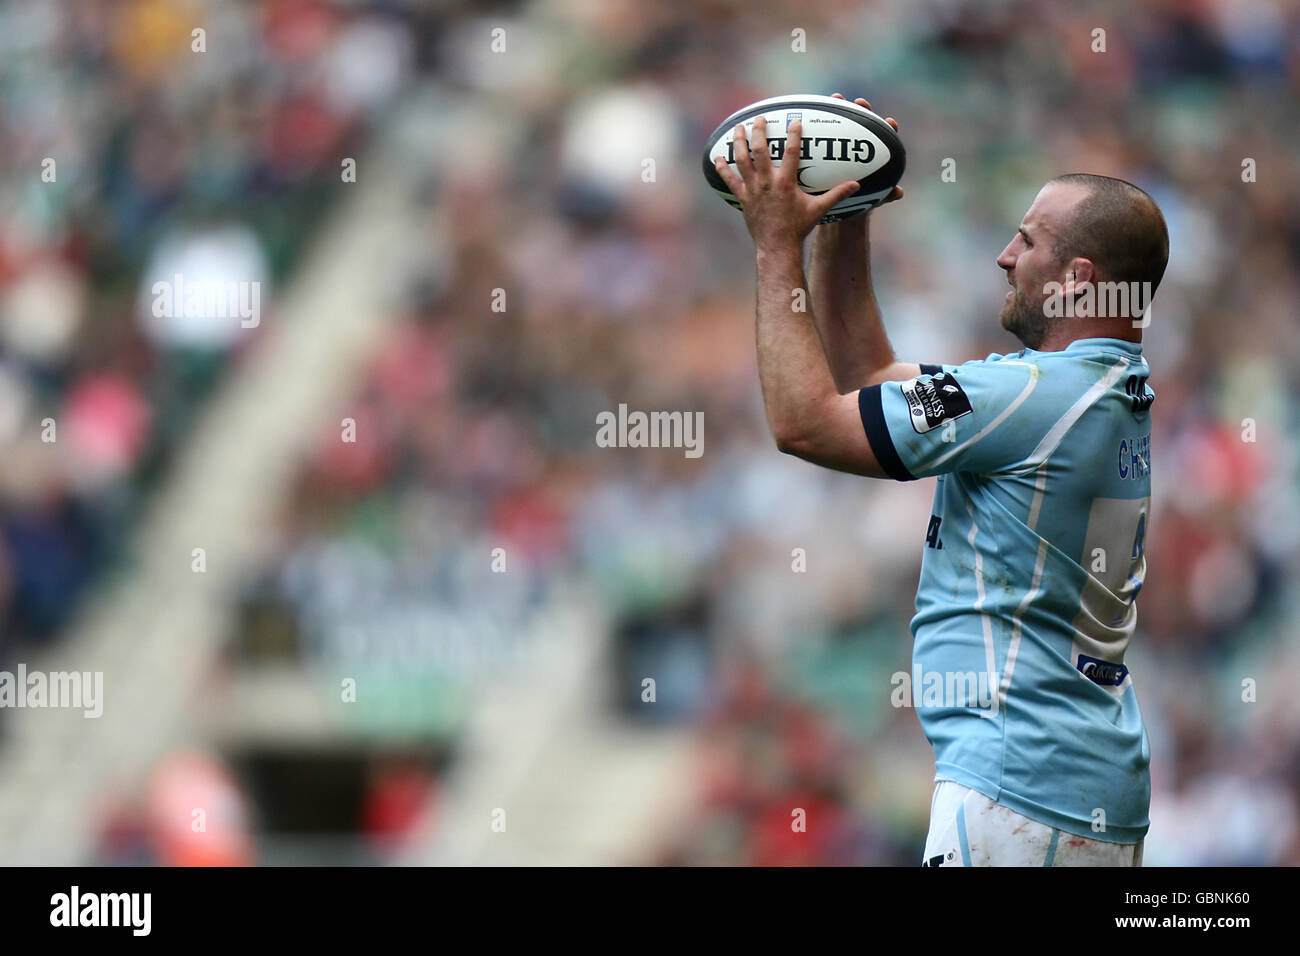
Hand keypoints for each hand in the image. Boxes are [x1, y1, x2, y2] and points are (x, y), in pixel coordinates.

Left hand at [712, 114, 860, 253]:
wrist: (777, 247)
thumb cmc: (798, 228)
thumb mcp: (818, 209)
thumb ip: (836, 194)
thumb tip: (856, 185)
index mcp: (786, 183)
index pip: (791, 152)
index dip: (794, 134)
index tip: (794, 120)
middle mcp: (767, 183)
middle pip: (760, 151)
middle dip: (758, 131)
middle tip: (759, 118)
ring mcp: (753, 190)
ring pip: (742, 161)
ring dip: (739, 142)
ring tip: (738, 127)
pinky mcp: (743, 198)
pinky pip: (730, 180)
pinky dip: (723, 168)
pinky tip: (717, 157)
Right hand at [829, 93, 903, 208]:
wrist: (839, 206)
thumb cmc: (860, 202)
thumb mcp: (873, 200)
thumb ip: (886, 196)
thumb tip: (898, 192)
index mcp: (874, 154)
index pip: (885, 136)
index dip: (888, 127)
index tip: (889, 122)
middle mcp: (860, 144)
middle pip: (864, 122)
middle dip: (863, 109)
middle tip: (859, 103)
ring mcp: (843, 143)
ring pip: (843, 122)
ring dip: (840, 107)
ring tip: (835, 97)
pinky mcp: (827, 148)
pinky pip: (824, 135)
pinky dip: (819, 124)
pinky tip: (811, 117)